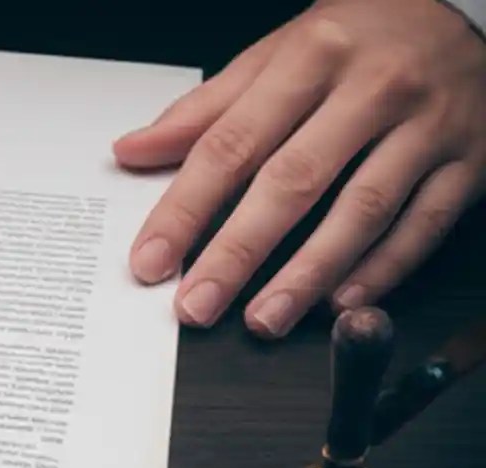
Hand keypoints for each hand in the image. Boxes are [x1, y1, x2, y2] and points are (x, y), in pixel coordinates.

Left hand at [114, 0, 485, 337]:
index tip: (152, 259)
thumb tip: (133, 152)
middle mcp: (372, 89)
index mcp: (311, 57)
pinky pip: (423, 224)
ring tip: (262, 318)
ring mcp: (427, 127)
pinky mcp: (469, 162)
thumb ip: (205, 110)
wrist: (467, 9)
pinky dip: (382, 269)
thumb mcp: (278, 52)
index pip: (232, 143)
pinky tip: (339, 303)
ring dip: (307, 274)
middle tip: (197, 304)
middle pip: (293, 181)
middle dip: (238, 252)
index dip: (186, 208)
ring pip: (362, 210)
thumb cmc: (361, 36)